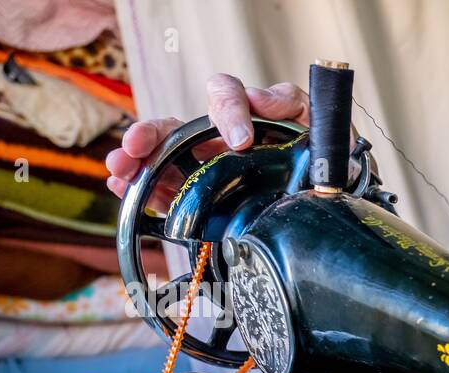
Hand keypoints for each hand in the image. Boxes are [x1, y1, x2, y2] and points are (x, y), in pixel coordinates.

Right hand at [105, 74, 310, 207]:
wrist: (328, 203)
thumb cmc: (324, 162)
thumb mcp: (321, 130)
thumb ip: (294, 107)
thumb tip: (260, 100)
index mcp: (248, 116)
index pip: (225, 94)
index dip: (228, 110)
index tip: (240, 141)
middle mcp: (221, 137)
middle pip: (178, 124)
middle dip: (154, 133)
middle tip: (138, 146)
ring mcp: (207, 166)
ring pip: (164, 155)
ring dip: (138, 160)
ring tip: (120, 170)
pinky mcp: (202, 194)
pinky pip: (167, 187)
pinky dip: (143, 187)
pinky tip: (126, 190)